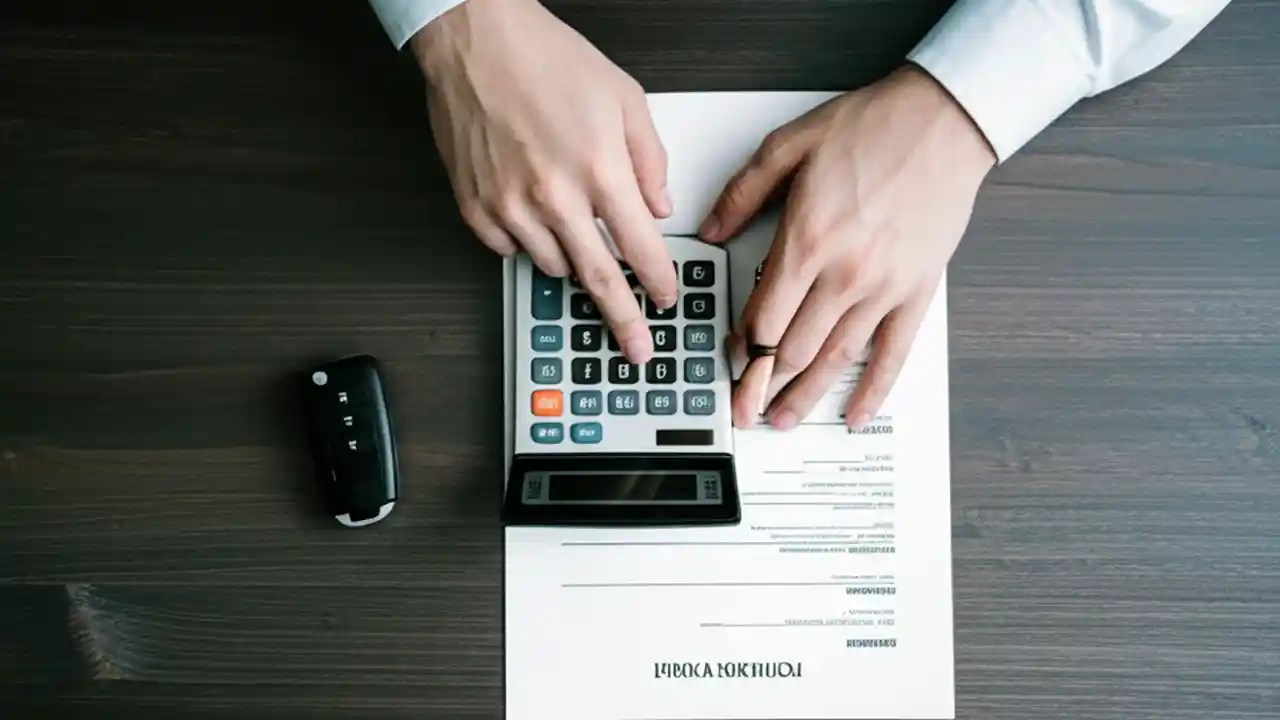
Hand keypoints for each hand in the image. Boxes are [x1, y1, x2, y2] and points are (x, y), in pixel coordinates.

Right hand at [410, 0, 674, 362]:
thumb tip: (660, 207)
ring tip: (570, 220)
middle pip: (597, 279)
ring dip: (572, 258)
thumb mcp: (624, 99)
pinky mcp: (476, 208)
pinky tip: (531, 209)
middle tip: (635, 349)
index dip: (658, 281)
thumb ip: (650, 160)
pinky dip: (527, 241)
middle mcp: (554, 196)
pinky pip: (510, 250)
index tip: (666, 300)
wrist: (476, 40)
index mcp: (599, 169)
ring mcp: (510, 207)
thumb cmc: (546, 59)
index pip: (640, 248)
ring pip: (553, 265)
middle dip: (623, 320)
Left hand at [701, 66, 995, 429]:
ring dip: (805, 397)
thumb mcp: (789, 145)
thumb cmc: (873, 127)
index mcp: (807, 240)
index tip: (731, 359)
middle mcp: (844, 273)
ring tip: (782, 421)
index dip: (741, 346)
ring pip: (835, 359)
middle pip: (793, 348)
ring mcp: (884, 288)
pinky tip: (855, 414)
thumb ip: (743, 193)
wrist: (944, 120)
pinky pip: (893, 354)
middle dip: (762, 385)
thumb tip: (710, 230)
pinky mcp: (917, 291)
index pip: (762, 316)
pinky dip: (872, 390)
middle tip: (744, 410)